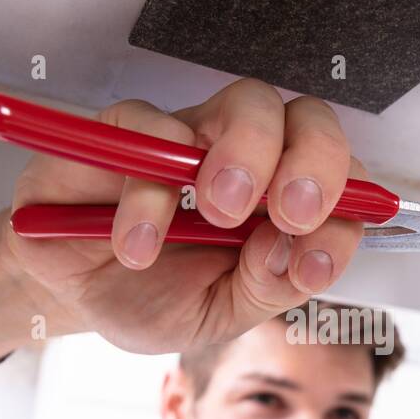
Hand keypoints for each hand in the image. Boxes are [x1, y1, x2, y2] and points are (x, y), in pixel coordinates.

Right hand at [0, 78, 366, 353]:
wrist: (74, 295)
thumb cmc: (152, 296)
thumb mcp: (221, 314)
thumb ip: (267, 286)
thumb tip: (294, 251)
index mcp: (282, 203)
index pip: (343, 180)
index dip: (344, 211)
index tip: (313, 260)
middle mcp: (247, 159)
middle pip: (310, 121)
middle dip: (314, 164)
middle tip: (287, 216)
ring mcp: (191, 138)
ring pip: (250, 104)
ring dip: (249, 157)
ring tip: (216, 218)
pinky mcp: (126, 130)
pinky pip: (154, 130)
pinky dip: (150, 194)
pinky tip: (139, 245)